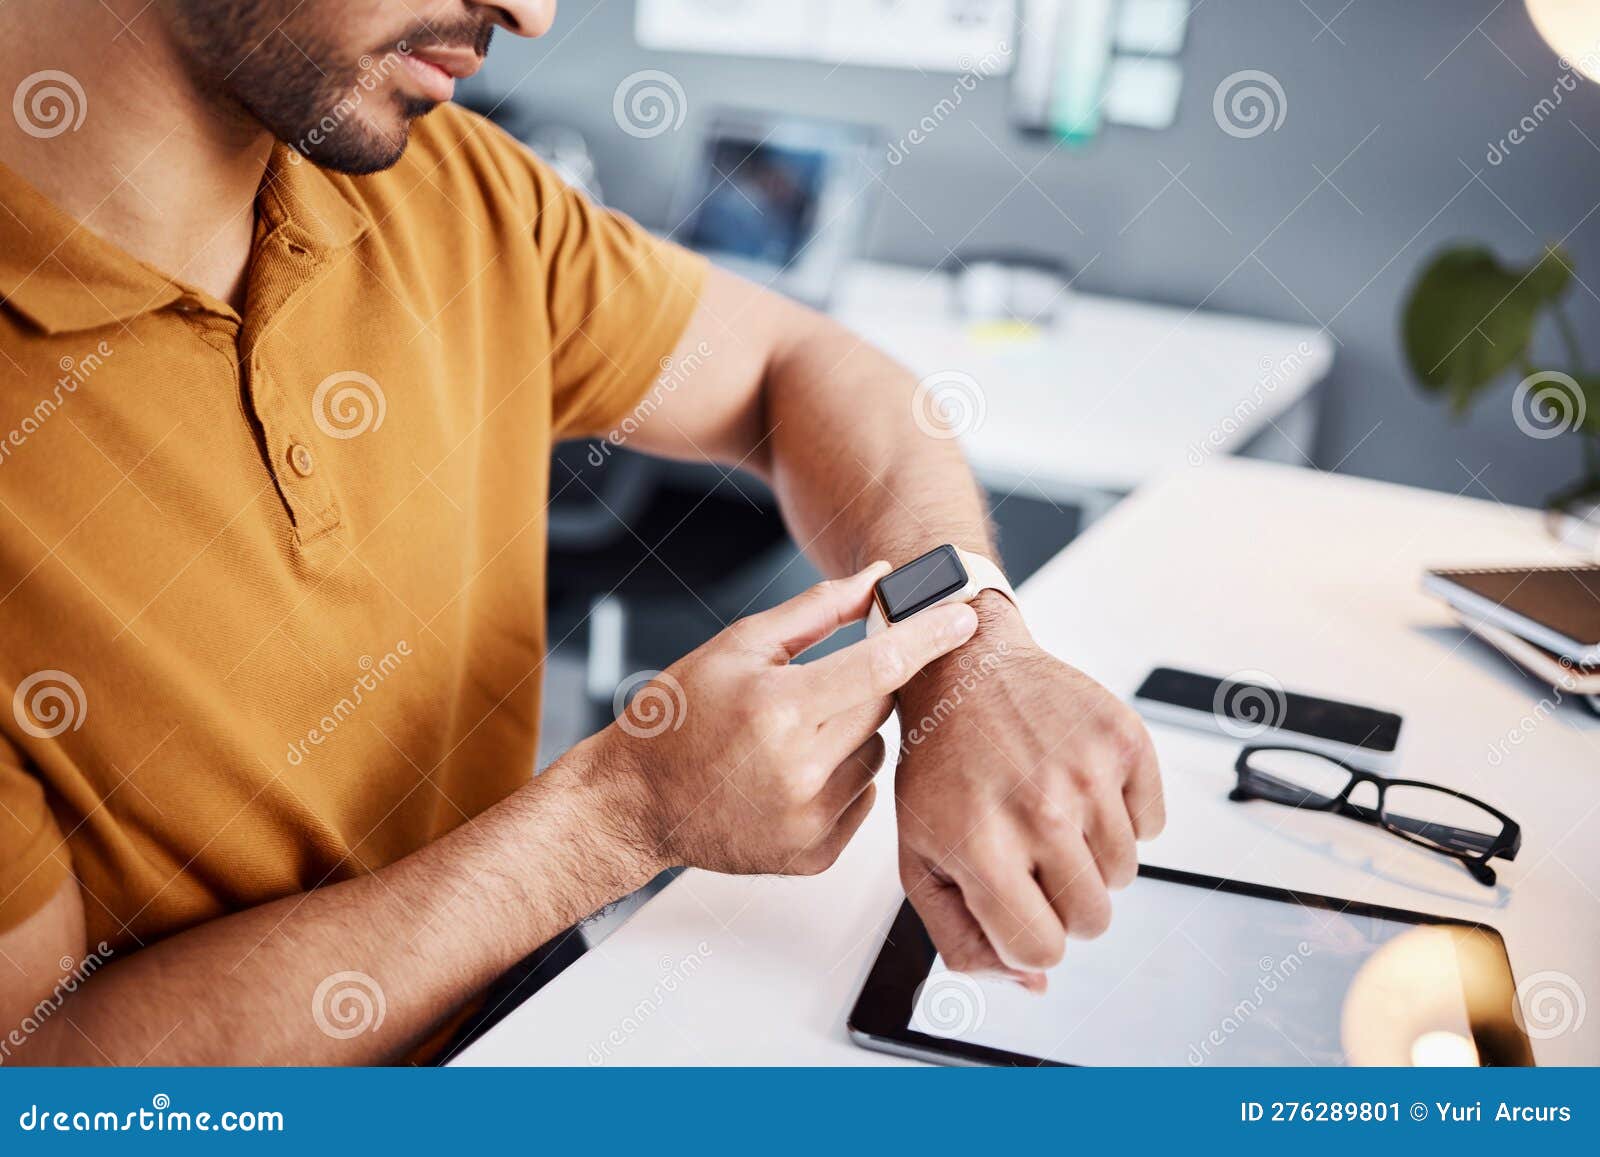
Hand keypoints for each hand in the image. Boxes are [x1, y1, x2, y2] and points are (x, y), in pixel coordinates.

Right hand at [587, 563, 979, 877]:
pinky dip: (841, 780)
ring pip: (875, 754)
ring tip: (794, 736)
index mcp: (777, 710)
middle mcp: (798, 771)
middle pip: (881, 707)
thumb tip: (876, 580)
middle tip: (824, 683)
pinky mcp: (815, 855)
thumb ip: (815, 611)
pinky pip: (863, 799)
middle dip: (867, 684)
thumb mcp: (737, 646)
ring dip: (852, 735)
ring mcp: (809, 820)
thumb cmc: (678, 721)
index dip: (928, 637)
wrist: (634, 803)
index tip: (963, 617)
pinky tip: (792, 774)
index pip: (880, 666)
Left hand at [893, 597, 1163, 987]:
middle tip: (1033, 855)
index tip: (1017, 904)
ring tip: (1050, 812)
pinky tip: (1077, 781)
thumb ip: (962, 938)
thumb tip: (1034, 984)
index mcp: (979, 845)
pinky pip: (1152, 824)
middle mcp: (1037, 810)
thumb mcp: (920, 856)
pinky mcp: (1124, 740)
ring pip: (1126, 874)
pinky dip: (1123, 814)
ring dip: (1091, 856)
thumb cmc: (940, 767)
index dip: (1032, 938)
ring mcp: (1086, 772)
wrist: (965, 670)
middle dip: (1065, 901)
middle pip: (1094, 919)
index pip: (1042, 949)